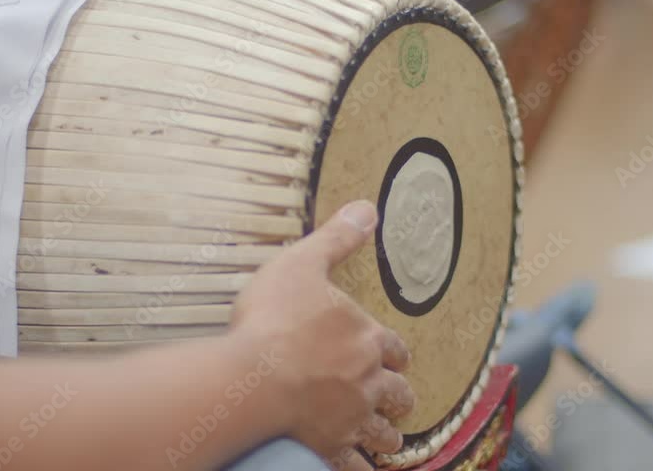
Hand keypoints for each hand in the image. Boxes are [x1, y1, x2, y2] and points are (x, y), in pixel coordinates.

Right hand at [231, 200, 415, 468]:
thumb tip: (369, 208)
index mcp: (365, 337)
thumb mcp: (303, 262)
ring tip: (389, 441)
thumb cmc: (273, 318)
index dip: (395, 352)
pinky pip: (352, 465)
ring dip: (387, 437)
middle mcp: (366, 380)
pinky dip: (358, 468)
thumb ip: (337, 238)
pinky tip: (358, 469)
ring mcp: (349, 417)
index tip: (396, 356)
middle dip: (399, 396)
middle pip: (397, 393)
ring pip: (383, 434)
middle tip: (399, 399)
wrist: (253, 377)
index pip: (393, 346)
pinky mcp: (328, 444)